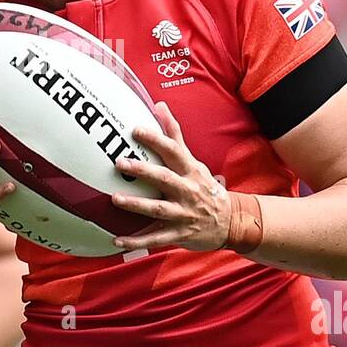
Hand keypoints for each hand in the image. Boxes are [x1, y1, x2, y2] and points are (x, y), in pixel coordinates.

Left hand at [110, 101, 231, 252]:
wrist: (232, 222)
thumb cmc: (205, 188)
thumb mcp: (193, 161)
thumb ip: (174, 135)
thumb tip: (159, 105)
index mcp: (190, 171)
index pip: (173, 151)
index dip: (155, 140)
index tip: (135, 130)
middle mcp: (187, 190)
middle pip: (164, 178)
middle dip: (142, 170)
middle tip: (120, 163)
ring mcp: (184, 213)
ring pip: (158, 209)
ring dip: (137, 205)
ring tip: (115, 199)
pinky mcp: (180, 234)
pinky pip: (156, 238)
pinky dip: (137, 241)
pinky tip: (117, 240)